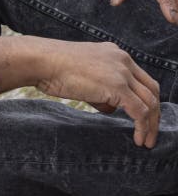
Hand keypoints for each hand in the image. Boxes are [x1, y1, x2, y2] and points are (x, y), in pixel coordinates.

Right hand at [0, 36, 160, 147]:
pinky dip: (143, 127)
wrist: (41, 61)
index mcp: (114, 54)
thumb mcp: (82, 74)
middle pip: (152, 89)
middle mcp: (123, 59)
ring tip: (145, 141)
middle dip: (155, 113)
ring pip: (151, 102)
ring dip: (151, 124)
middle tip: (150, 132)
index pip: (140, 78)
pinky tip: (138, 139)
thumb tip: (110, 108)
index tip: (142, 118)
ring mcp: (122, 72)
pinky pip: (140, 111)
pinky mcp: (118, 86)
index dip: (145, 99)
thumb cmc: (52, 68)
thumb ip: (100, 89)